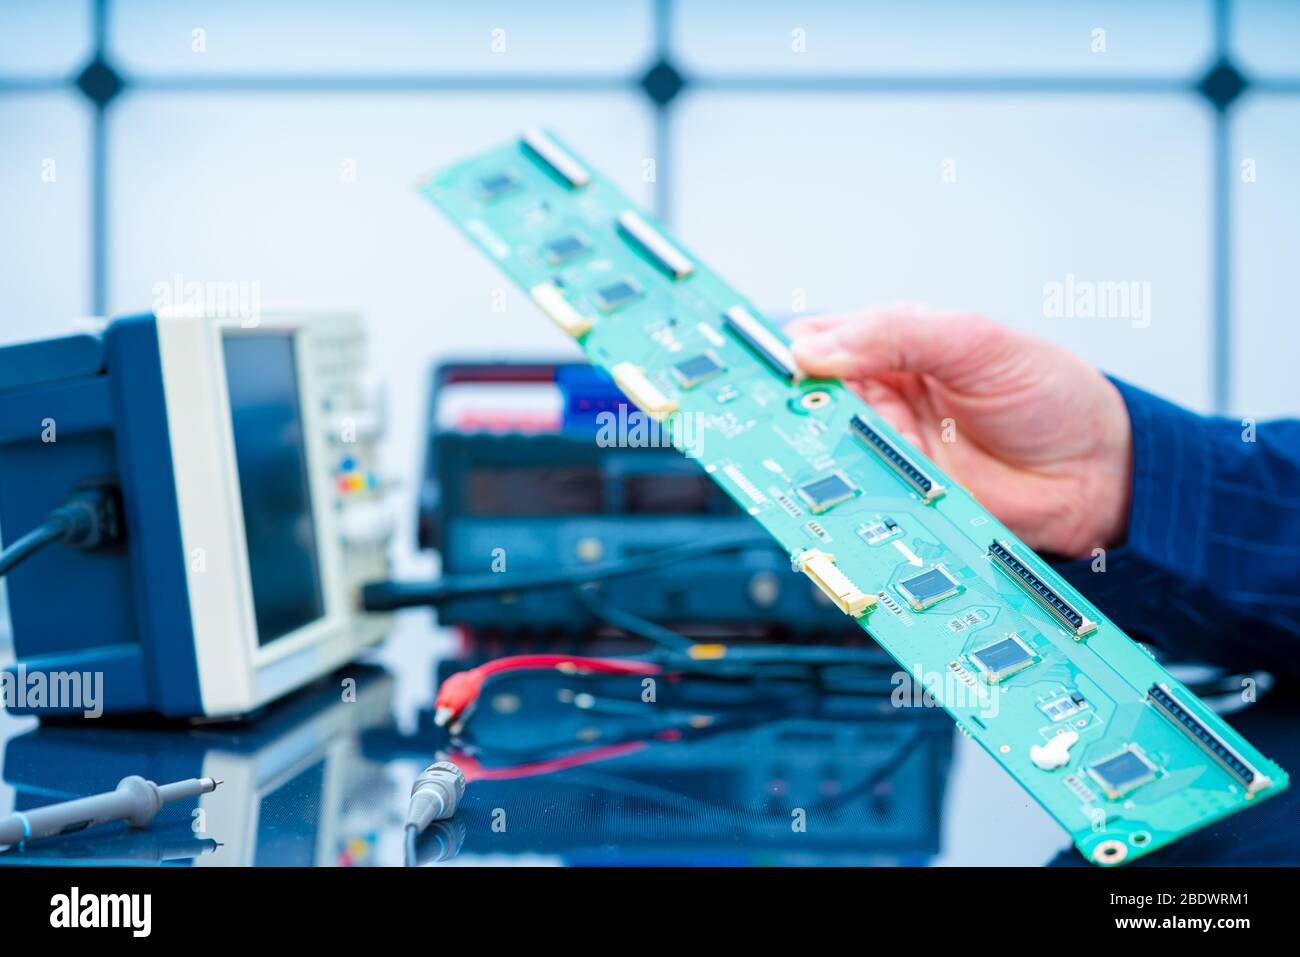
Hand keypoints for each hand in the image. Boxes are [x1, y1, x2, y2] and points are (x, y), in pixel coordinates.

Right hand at [786, 304, 1133, 558]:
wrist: (1099, 475)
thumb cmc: (1051, 396)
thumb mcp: (976, 341)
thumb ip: (897, 333)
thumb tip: (817, 346)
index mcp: (894, 348)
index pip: (820, 342)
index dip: (786, 349)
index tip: (755, 357)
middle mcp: (883, 400)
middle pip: (810, 401)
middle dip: (785, 405)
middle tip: (765, 409)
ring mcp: (888, 452)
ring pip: (824, 449)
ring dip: (808, 450)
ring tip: (793, 447)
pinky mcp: (899, 499)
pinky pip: (856, 495)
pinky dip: (839, 494)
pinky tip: (832, 488)